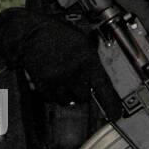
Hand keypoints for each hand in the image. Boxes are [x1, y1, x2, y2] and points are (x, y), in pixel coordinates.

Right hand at [0, 9, 123, 117]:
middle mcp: (75, 74)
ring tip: (65, 81)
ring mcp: (59, 81)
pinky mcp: (44, 86)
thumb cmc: (58, 34)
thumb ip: (93, 58)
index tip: (116, 114)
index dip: (111, 103)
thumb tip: (100, 72)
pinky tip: (53, 81)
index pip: (104, 88)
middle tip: (79, 83)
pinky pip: (53, 98)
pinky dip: (54, 94)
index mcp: (89, 61)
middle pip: (84, 96)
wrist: (32, 34)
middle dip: (83, 92)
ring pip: (68, 100)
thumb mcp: (83, 42)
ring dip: (68, 94)